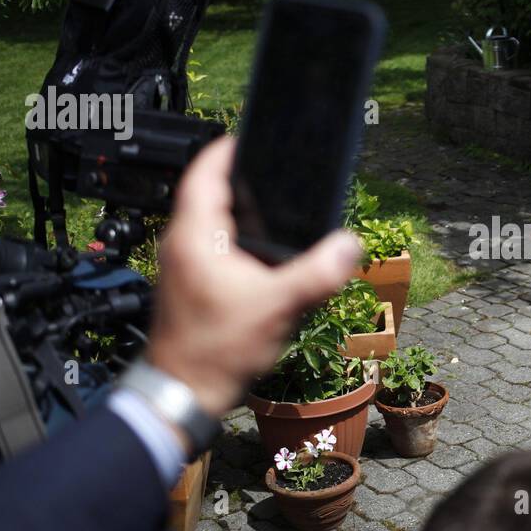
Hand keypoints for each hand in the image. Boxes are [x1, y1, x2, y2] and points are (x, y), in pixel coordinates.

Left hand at [146, 137, 360, 423]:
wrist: (182, 394)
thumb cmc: (217, 349)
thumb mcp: (278, 306)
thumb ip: (317, 273)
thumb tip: (349, 244)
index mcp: (194, 235)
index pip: (204, 172)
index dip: (228, 149)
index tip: (253, 136)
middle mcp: (180, 244)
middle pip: (207, 194)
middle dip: (241, 180)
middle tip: (276, 171)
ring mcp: (181, 266)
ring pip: (208, 223)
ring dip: (237, 212)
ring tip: (275, 208)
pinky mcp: (188, 287)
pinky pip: (211, 248)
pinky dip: (234, 239)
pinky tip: (263, 255)